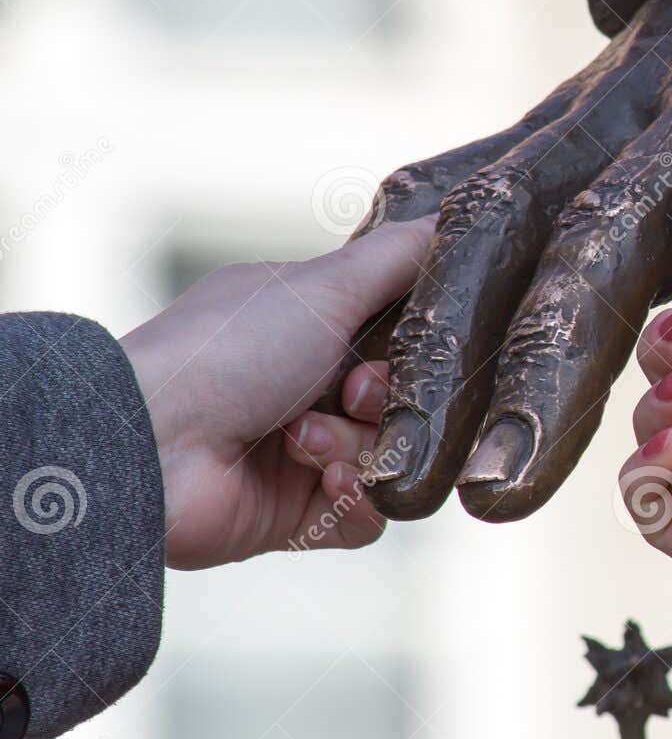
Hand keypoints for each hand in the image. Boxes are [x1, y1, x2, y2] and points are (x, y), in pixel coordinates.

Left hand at [119, 220, 431, 568]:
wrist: (152, 448)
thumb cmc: (228, 352)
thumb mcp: (324, 286)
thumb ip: (398, 256)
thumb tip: (453, 220)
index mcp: (306, 329)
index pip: (395, 338)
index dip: (408, 347)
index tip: (395, 344)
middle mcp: (304, 388)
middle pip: (401, 403)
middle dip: (382, 402)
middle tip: (349, 394)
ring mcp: (301, 455)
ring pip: (390, 460)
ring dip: (357, 448)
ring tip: (305, 442)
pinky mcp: (296, 515)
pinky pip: (368, 518)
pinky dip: (354, 501)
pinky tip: (323, 482)